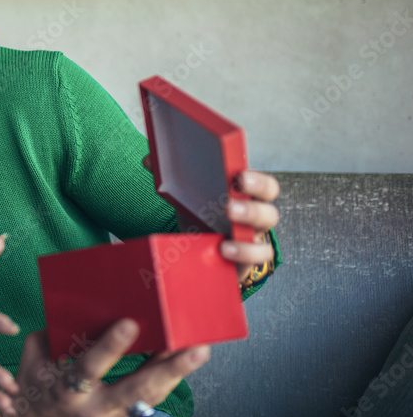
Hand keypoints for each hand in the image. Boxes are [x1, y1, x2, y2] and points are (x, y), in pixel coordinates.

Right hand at [8, 321, 208, 416]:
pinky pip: (148, 401)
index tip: (129, 324)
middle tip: (194, 349)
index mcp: (65, 390)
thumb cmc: (32, 384)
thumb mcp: (34, 356)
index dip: (109, 348)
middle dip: (168, 370)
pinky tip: (181, 362)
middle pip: (136, 392)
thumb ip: (56, 332)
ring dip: (175, 375)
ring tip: (198, 351)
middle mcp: (92, 410)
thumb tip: (83, 306)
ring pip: (149, 400)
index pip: (90, 368)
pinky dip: (166, 380)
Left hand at [141, 157, 278, 283]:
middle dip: (253, 201)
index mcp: (244, 195)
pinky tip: (224, 249)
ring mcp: (252, 237)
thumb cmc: (201, 214)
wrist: (204, 248)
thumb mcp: (188, 196)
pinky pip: (258, 256)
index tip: (238, 176)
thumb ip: (170, 177)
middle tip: (229, 202)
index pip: (263, 184)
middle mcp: (255, 214)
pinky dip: (244, 253)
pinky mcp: (247, 258)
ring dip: (249, 225)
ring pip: (266, 233)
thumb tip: (148, 158)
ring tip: (228, 220)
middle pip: (269, 206)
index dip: (256, 180)